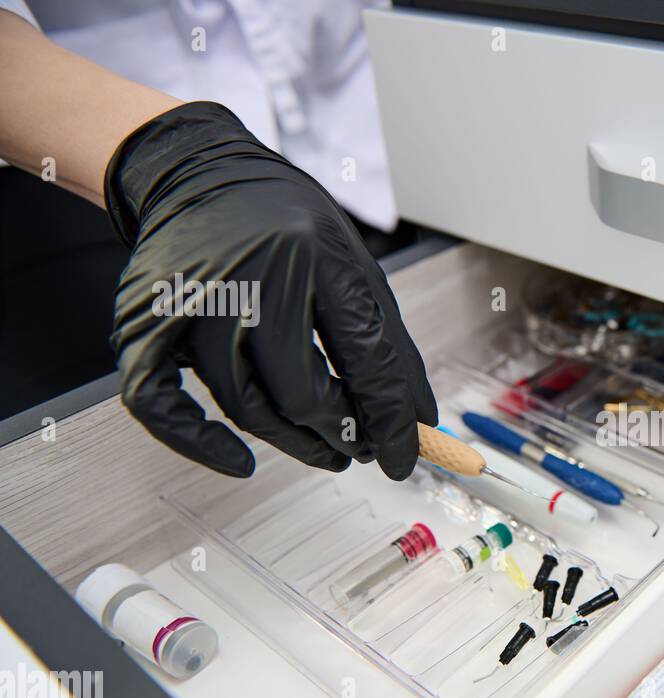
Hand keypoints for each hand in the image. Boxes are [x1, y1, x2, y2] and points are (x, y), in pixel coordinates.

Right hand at [104, 101, 436, 478]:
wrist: (195, 171)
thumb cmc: (285, 221)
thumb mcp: (353, 260)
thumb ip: (388, 339)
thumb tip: (420, 419)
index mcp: (315, 256)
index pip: (366, 359)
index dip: (391, 421)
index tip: (402, 455)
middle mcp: (249, 278)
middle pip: (302, 393)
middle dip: (342, 433)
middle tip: (361, 447)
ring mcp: (189, 303)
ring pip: (246, 406)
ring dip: (293, 443)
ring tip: (326, 450)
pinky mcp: (143, 323)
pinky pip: (160, 405)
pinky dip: (200, 444)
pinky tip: (240, 462)